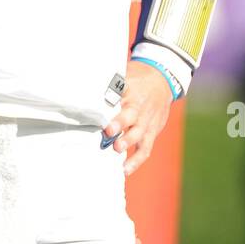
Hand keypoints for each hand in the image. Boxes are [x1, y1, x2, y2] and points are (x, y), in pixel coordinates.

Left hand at [102, 60, 173, 175]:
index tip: (100, 106)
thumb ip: (107, 85)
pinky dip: (136, 160)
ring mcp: (147, 120)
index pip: (121, 92)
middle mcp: (139, 106)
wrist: (163, 80)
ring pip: (139, 133)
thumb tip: (81, 89)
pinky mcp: (151, 132)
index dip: (112, 99)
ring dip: (128, 142)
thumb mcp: (124, 74)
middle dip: (120, 123)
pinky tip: (125, 170)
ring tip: (116, 150)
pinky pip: (146, 148)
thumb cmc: (137, 79)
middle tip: (108, 131)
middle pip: (131, 114)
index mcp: (131, 89)